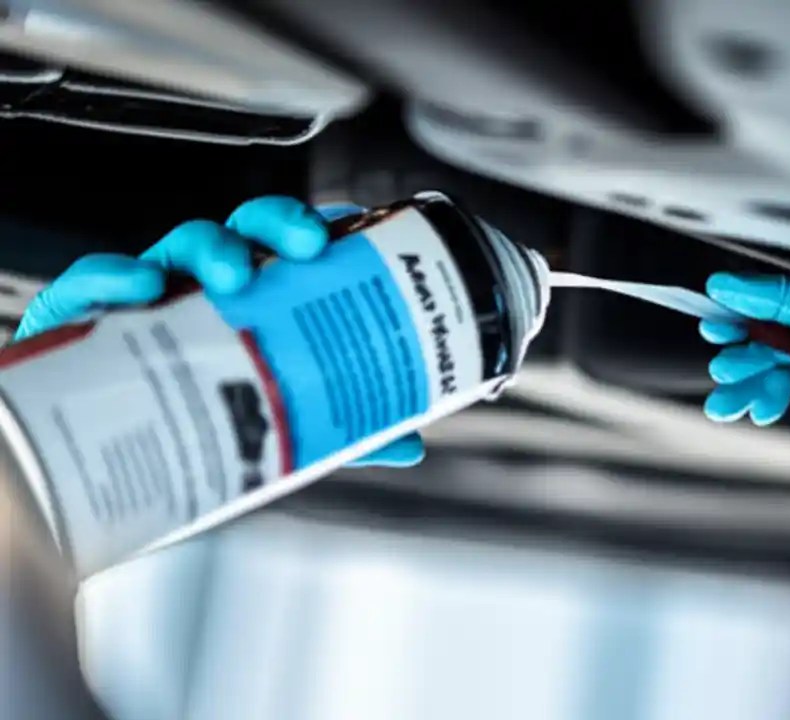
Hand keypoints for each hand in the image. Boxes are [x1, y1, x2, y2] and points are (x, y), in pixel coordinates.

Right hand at [14, 197, 423, 468]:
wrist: (110, 460)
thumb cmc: (201, 419)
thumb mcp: (278, 425)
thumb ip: (340, 431)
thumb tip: (409, 444)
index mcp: (253, 295)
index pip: (288, 244)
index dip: (320, 224)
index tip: (356, 225)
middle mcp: (205, 283)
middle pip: (246, 230)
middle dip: (279, 223)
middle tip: (309, 246)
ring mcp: (149, 293)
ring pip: (179, 245)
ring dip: (212, 248)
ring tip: (236, 276)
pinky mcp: (86, 317)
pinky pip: (91, 283)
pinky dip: (113, 276)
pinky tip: (142, 287)